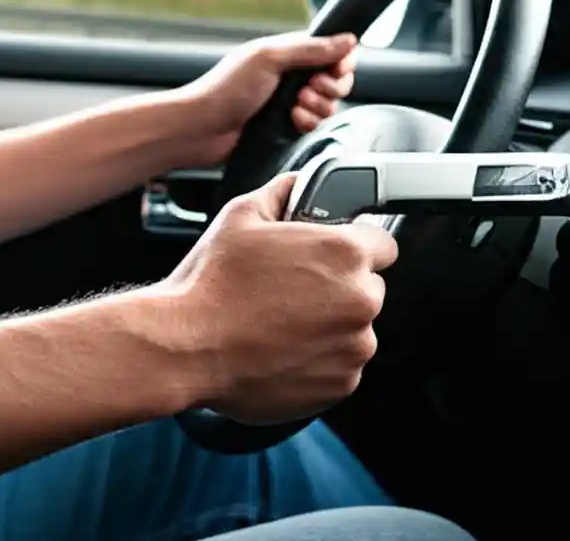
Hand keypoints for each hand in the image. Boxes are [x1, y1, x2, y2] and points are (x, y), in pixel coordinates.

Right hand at [157, 173, 397, 424]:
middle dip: (338, 287)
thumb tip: (297, 185)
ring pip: (355, 329)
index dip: (356, 246)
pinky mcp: (341, 385)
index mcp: (345, 252)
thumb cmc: (211, 283)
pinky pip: (341, 366)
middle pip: (368, 288)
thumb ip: (282, 192)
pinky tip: (281, 349)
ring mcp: (353, 347)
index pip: (383, 244)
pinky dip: (319, 360)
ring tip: (280, 324)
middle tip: (292, 291)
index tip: (332, 256)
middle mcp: (360, 300)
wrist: (186, 348)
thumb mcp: (240, 216)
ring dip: (329, 326)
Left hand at [173, 32, 357, 166]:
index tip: (333, 70)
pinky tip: (291, 122)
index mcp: (289, 53)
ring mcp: (291, 102)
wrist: (203, 129)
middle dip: (330, 88)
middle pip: (337, 80)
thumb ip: (311, 49)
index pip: (334, 53)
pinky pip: (315, 125)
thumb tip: (349, 40)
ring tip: (293, 108)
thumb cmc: (226, 88)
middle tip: (306, 90)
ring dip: (316, 107)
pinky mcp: (287, 127)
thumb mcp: (269, 58)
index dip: (340, 63)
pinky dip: (307, 123)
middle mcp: (292, 76)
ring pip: (329, 105)